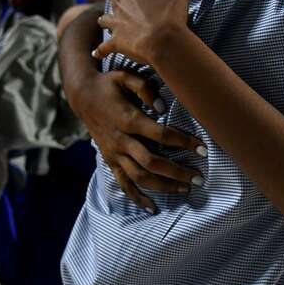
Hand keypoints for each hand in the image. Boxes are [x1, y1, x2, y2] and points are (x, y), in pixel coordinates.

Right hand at [68, 68, 205, 213]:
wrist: (81, 95)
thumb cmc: (108, 84)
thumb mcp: (125, 76)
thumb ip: (144, 89)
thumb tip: (162, 107)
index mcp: (128, 119)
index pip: (160, 135)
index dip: (183, 142)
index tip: (202, 148)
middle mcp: (121, 140)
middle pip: (152, 163)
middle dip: (177, 172)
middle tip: (198, 178)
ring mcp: (114, 153)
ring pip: (140, 177)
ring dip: (163, 186)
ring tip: (184, 189)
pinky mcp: (110, 160)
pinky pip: (123, 183)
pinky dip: (137, 197)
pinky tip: (152, 207)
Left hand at [94, 0, 209, 68]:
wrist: (163, 42)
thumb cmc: (171, 12)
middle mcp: (120, 3)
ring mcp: (116, 24)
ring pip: (105, 19)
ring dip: (106, 18)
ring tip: (103, 19)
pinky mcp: (117, 43)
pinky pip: (105, 47)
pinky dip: (101, 50)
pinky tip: (96, 53)